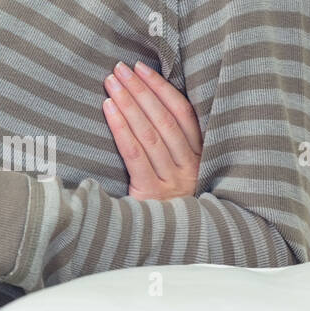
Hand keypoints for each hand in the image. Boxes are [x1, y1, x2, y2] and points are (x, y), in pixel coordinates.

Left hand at [103, 61, 202, 198]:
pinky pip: (134, 154)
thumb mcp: (180, 171)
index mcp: (201, 156)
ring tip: (111, 83)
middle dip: (140, 90)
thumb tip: (148, 100)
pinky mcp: (151, 192)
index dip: (161, 88)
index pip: (182, 113)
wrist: (172, 243)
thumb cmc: (171, 200)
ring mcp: (172, 180)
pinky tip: (108, 109)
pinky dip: (121, 128)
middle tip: (120, 69)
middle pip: (163, 120)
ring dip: (128, 103)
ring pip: (149, 134)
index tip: (142, 68)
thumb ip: (174, 142)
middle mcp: (190, 166)